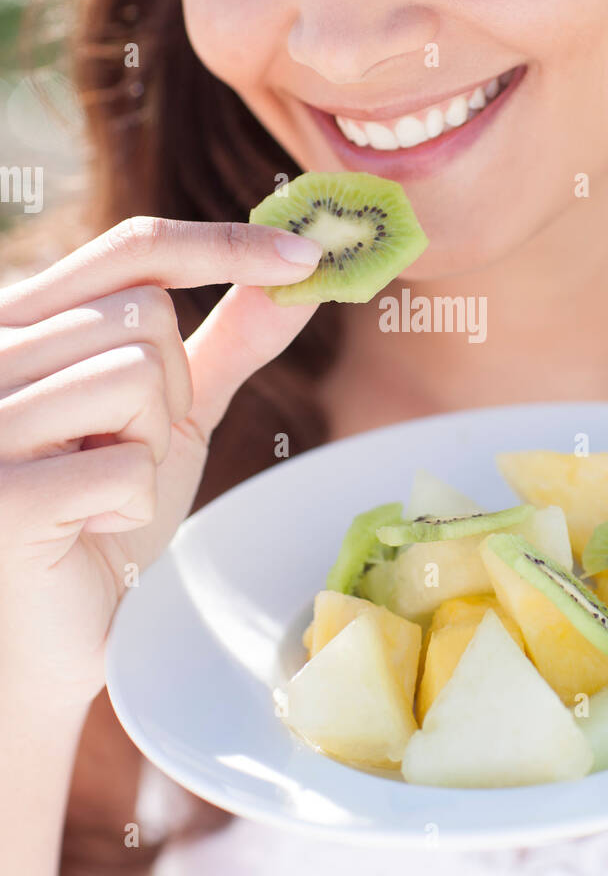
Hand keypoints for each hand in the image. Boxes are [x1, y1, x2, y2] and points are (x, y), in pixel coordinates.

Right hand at [0, 216, 320, 712]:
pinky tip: (88, 530)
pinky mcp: (1, 494)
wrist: (55, 631)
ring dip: (150, 449)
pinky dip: (133, 507)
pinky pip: (127, 466)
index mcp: (23, 320)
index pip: (134, 248)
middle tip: (125, 453)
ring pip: (137, 375)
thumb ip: (228, 342)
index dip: (227, 244)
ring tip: (102, 491)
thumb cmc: (106, 514)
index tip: (308, 254)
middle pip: (146, 315)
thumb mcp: (176, 414)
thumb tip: (303, 274)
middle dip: (169, 394)